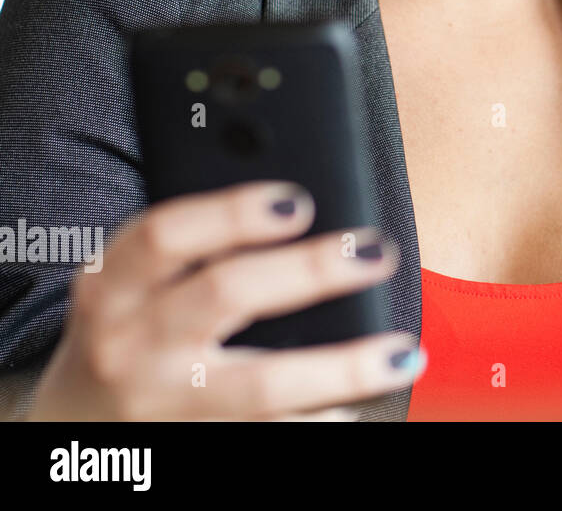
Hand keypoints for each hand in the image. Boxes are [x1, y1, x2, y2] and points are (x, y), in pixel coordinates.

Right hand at [26, 180, 422, 420]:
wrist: (72, 431)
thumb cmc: (123, 333)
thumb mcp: (128, 284)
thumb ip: (190, 246)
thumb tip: (295, 203)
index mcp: (112, 287)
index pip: (166, 236)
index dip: (232, 213)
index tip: (299, 202)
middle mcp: (131, 344)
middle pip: (226, 295)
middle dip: (310, 270)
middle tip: (375, 253)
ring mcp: (164, 403)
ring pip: (262, 384)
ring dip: (342, 368)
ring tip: (403, 354)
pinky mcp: (192, 446)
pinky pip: (267, 433)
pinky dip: (318, 418)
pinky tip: (356, 404)